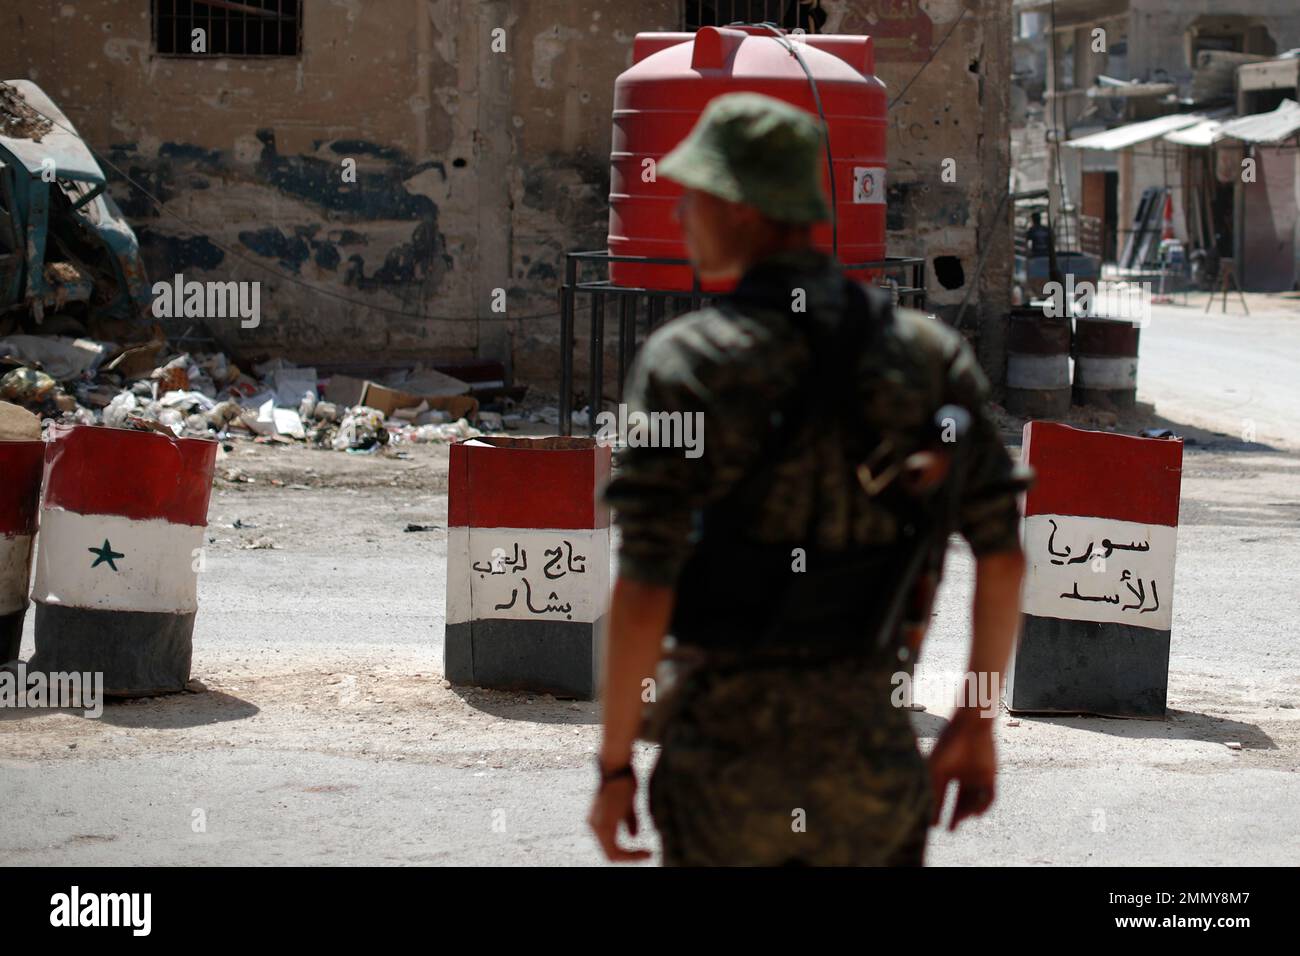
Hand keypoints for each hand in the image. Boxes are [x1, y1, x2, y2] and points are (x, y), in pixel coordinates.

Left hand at [588, 772, 650, 862]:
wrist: (617, 766)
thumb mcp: (629, 805)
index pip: (612, 848)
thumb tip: (634, 836)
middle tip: (648, 855)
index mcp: (598, 820)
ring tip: (648, 853)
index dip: (630, 854)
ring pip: (612, 854)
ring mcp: (596, 826)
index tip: (648, 851)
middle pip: (611, 854)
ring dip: (631, 857)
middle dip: (631, 857)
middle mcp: (593, 826)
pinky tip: (644, 851)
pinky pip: (614, 850)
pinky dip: (629, 854)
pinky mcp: (603, 826)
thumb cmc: (624, 780)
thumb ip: (629, 821)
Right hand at [928, 711, 996, 830]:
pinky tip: (976, 814)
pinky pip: (989, 796)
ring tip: (960, 819)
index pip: (943, 796)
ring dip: (968, 812)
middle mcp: (962, 776)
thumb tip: (929, 810)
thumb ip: (933, 789)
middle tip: (950, 830)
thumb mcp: (936, 768)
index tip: (934, 825)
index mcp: (947, 772)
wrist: (969, 725)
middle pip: (960, 802)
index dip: (938, 810)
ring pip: (974, 801)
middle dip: (955, 817)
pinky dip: (983, 806)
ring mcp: (976, 776)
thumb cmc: (948, 743)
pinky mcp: (990, 776)